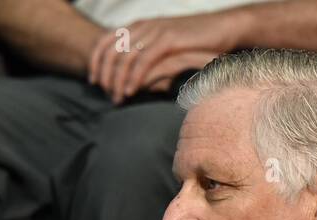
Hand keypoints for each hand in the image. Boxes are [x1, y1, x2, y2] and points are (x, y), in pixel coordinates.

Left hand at [88, 17, 225, 103]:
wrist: (223, 29)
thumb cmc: (194, 43)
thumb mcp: (164, 48)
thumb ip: (145, 58)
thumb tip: (129, 78)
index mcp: (139, 26)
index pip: (107, 40)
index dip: (96, 60)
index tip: (93, 80)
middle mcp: (144, 26)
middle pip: (111, 49)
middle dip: (104, 73)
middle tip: (104, 93)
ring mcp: (156, 31)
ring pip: (125, 56)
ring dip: (117, 79)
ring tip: (116, 97)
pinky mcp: (169, 39)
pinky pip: (144, 60)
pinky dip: (134, 77)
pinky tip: (130, 91)